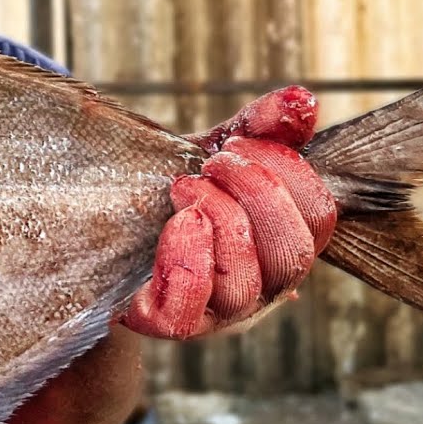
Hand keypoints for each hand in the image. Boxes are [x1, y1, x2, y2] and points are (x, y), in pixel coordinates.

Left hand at [122, 86, 337, 339]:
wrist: (103, 228)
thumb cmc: (169, 194)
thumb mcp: (211, 153)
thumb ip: (256, 127)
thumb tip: (301, 101)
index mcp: (282, 244)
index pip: (319, 218)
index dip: (287, 172)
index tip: (237, 144)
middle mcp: (262, 287)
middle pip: (293, 253)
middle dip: (255, 193)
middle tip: (212, 164)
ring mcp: (217, 312)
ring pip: (245, 283)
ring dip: (218, 218)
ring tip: (182, 186)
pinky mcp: (168, 322)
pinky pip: (189, 311)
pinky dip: (187, 261)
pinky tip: (175, 224)